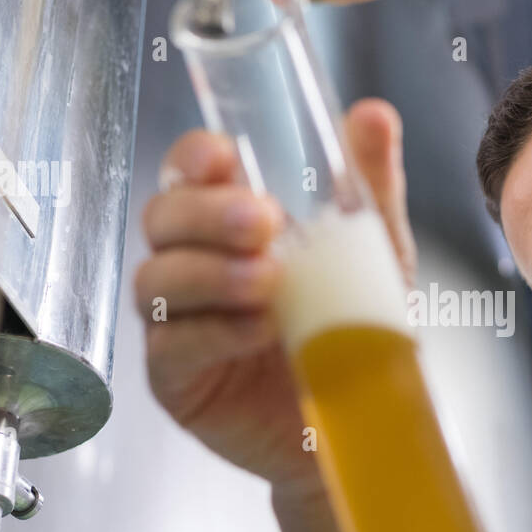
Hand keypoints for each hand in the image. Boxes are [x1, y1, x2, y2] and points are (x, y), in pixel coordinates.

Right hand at [134, 98, 416, 494]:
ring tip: (269, 281)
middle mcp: (195, 266)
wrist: (362, 419)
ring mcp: (179, 323)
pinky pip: (172, 347)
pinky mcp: (177, 380)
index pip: (188, 173)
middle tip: (262, 221)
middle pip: (163, 219)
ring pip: (158, 281)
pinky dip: (215, 331)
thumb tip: (373, 113)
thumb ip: (369, 187)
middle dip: (206, 214)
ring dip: (211, 273)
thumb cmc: (353, 329)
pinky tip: (259, 327)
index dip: (193, 158)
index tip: (222, 155)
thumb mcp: (372, 253)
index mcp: (229, 224)